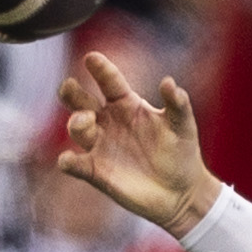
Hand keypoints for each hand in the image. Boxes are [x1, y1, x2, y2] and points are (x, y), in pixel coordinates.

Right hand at [57, 52, 220, 237]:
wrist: (182, 193)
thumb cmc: (182, 154)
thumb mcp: (183, 126)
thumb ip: (177, 104)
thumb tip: (169, 82)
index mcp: (126, 104)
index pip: (109, 81)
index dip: (100, 69)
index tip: (92, 58)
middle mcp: (108, 121)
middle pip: (79, 100)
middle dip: (71, 91)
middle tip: (70, 86)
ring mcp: (100, 145)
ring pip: (76, 127)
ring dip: (76, 123)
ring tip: (87, 120)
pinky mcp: (95, 171)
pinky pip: (74, 164)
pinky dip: (68, 161)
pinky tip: (68, 160)